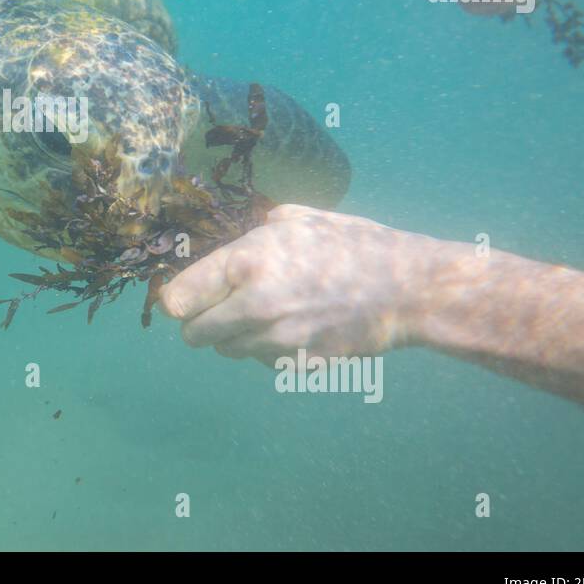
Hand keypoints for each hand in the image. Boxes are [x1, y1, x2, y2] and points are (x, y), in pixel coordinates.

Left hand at [159, 204, 453, 361]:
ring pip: (227, 350)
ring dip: (233, 336)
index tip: (183, 298)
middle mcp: (254, 306)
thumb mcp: (295, 219)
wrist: (406, 289)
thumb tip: (225, 246)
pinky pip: (261, 361)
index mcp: (247, 263)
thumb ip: (251, 235)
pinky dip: (266, 349)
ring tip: (263, 313)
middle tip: (215, 310)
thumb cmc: (352, 244)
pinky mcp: (297, 364)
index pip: (180, 298)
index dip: (177, 299)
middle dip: (200, 322)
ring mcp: (277, 341)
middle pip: (194, 334)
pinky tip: (293, 326)